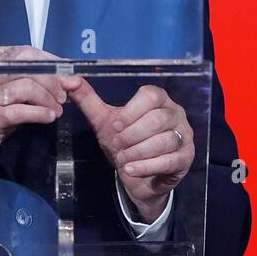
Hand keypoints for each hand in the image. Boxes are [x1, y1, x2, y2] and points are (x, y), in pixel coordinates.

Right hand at [0, 45, 68, 175]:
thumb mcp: (11, 96)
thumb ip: (33, 85)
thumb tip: (68, 80)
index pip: (26, 53)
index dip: (51, 63)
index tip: (68, 76)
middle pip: (28, 66)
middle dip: (53, 80)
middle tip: (65, 95)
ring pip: (26, 86)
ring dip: (48, 99)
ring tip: (57, 110)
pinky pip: (20, 110)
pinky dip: (39, 113)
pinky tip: (49, 118)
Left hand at [63, 78, 193, 222]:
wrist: (138, 175)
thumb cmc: (126, 142)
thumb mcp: (105, 121)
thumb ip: (89, 101)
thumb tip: (71, 80)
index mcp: (159, 100)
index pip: (151, 95)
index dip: (130, 111)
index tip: (114, 126)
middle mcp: (176, 114)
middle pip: (156, 119)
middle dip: (131, 135)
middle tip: (117, 145)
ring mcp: (184, 136)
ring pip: (163, 141)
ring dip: (137, 152)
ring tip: (123, 158)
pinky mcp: (186, 157)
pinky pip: (169, 160)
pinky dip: (146, 166)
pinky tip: (131, 169)